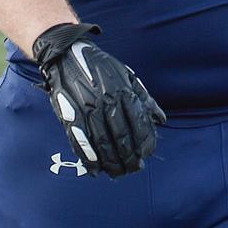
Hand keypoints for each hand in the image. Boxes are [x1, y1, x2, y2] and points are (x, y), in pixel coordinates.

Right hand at [31, 22, 166, 177]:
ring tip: (117, 173)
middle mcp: (106, 101)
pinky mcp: (69, 114)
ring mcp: (87, 109)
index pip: (137, 124)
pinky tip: (95, 169)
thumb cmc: (100, 66)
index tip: (146, 156)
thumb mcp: (127, 75)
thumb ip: (144, 98)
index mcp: (122, 92)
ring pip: (102, 142)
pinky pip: (80, 141)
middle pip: (121, 137)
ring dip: (111, 162)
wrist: (66, 55)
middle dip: (129, 157)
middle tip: (133, 169)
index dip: (143, 144)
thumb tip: (161, 119)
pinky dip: (88, 158)